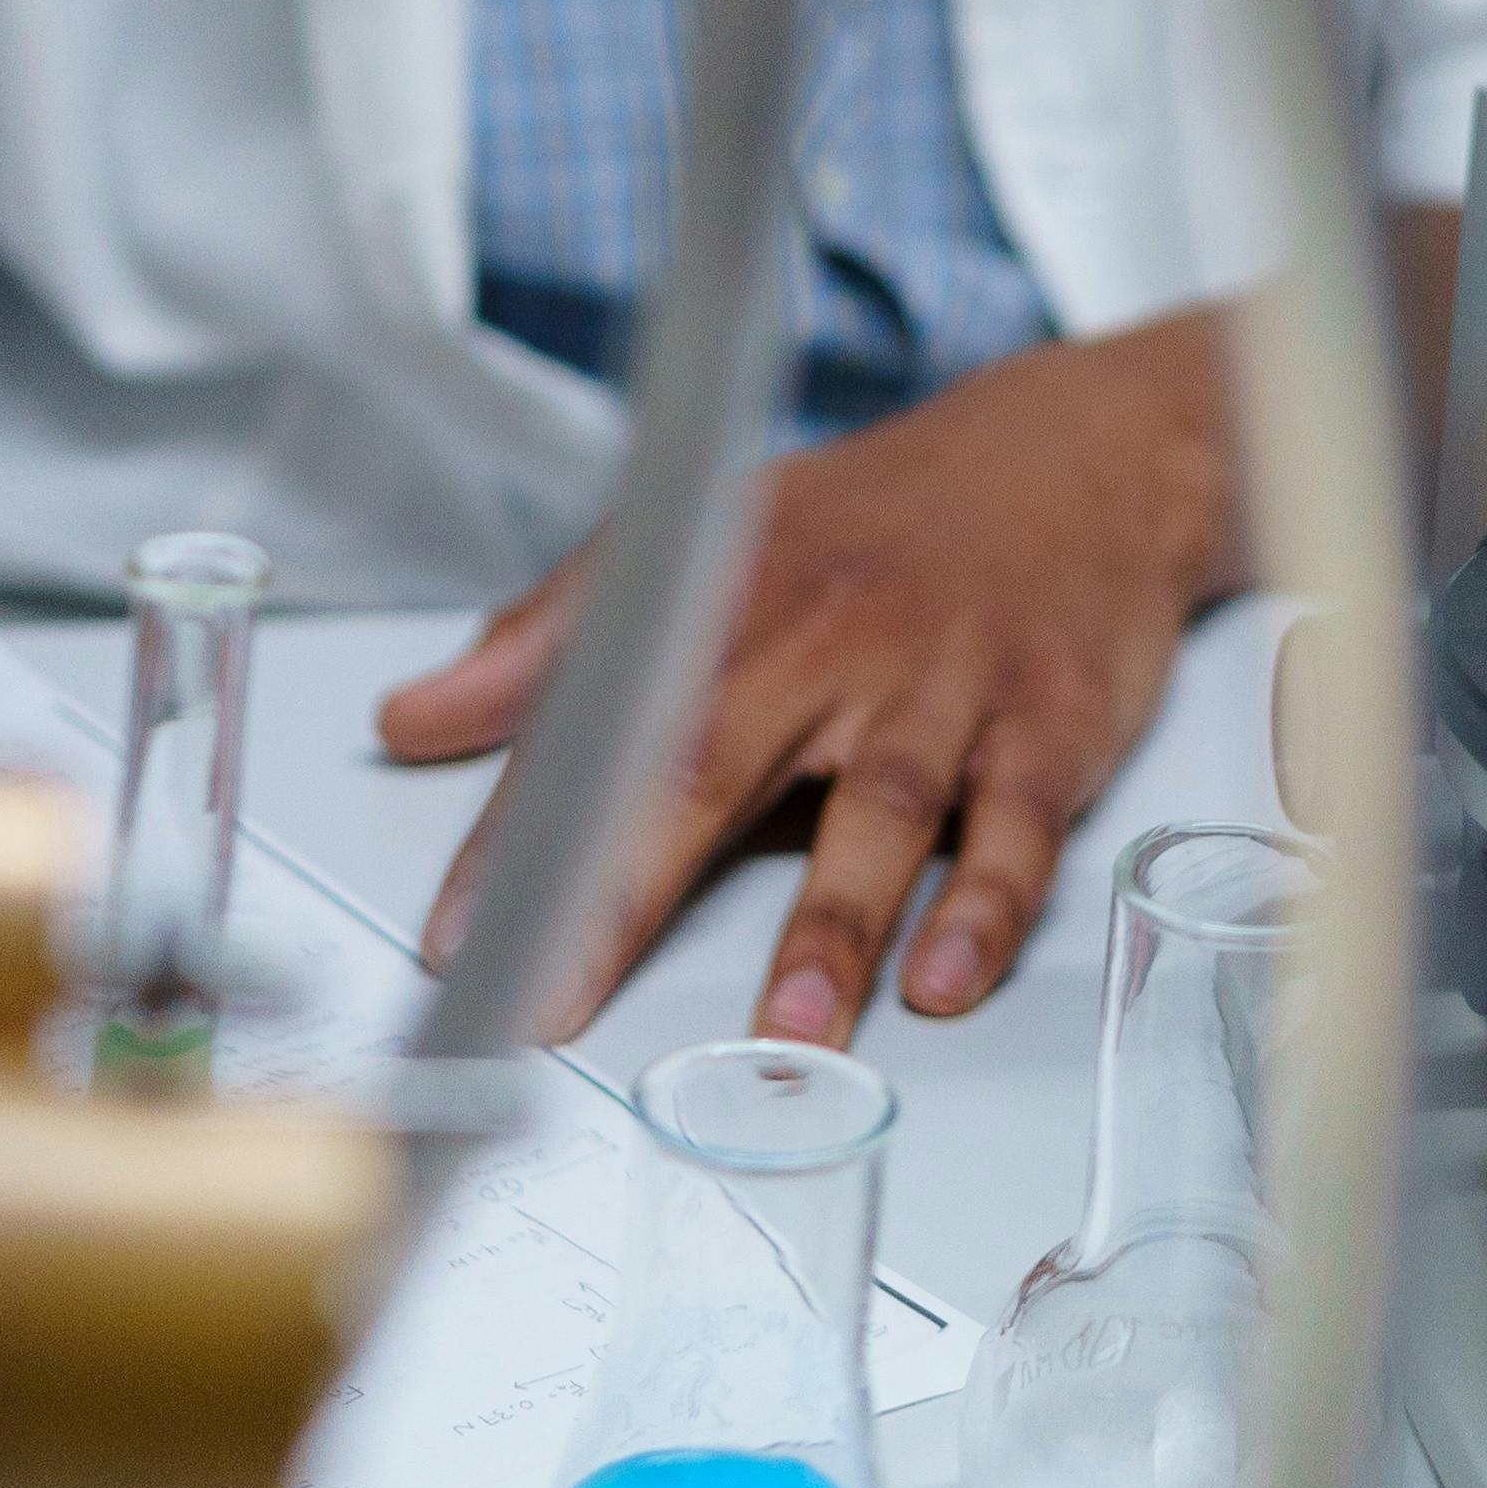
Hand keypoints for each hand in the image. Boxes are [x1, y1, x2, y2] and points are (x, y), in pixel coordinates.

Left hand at [380, 308, 1244, 1042]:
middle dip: (632, 889)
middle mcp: (834, 639)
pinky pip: (1019, 824)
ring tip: (787, 1028)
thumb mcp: (707, 537)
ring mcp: (947, 685)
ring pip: (882, 808)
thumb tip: (409, 720)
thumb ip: (555, 640)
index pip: (602, 720)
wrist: (1077, 459)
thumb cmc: (877, 522)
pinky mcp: (1049, 726)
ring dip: (833, 924)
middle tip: (565, 992)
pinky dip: (988, 904)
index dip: (522, 828)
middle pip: (719, 763)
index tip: (458, 928)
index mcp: (733, 596)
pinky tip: (948, 978)